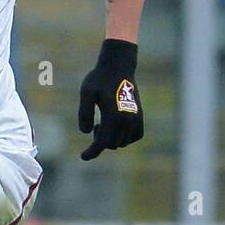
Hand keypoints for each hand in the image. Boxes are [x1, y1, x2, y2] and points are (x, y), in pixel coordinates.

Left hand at [78, 38, 143, 160]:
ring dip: (111, 138)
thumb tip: (87, 132)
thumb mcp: (86, 93)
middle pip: (112, 144)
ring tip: (103, 123)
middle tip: (95, 126)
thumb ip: (84, 113)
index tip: (83, 157)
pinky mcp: (140, 116)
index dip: (92, 152)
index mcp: (113, 115)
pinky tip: (115, 127)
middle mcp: (128, 119)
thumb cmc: (99, 79)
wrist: (118, 67)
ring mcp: (136, 118)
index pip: (102, 143)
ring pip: (123, 142)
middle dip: (100, 141)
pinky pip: (135, 136)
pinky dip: (125, 137)